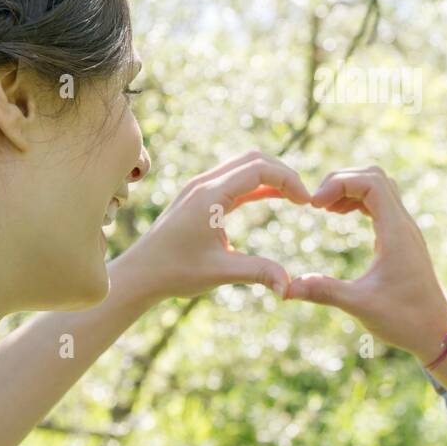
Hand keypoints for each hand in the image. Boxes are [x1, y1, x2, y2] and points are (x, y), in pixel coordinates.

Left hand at [112, 150, 310, 303]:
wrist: (139, 274)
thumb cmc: (174, 272)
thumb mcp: (220, 272)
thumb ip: (259, 272)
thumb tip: (290, 287)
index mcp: (210, 196)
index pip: (259, 169)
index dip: (288, 180)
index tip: (306, 202)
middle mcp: (205, 183)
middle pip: (254, 158)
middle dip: (284, 173)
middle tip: (304, 198)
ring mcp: (201, 187)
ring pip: (244, 165)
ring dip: (271, 175)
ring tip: (295, 197)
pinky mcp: (200, 196)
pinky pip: (235, 179)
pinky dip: (258, 184)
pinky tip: (276, 197)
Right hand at [285, 166, 446, 359]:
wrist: (438, 332)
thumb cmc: (406, 319)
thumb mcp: (361, 306)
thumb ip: (325, 292)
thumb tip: (287, 288)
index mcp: (396, 232)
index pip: (371, 182)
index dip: (339, 183)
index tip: (315, 205)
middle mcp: (403, 224)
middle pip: (374, 177)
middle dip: (342, 181)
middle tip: (317, 204)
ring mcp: (404, 229)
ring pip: (379, 188)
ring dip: (350, 189)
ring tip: (324, 208)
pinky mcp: (402, 238)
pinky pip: (381, 204)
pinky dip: (358, 201)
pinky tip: (340, 216)